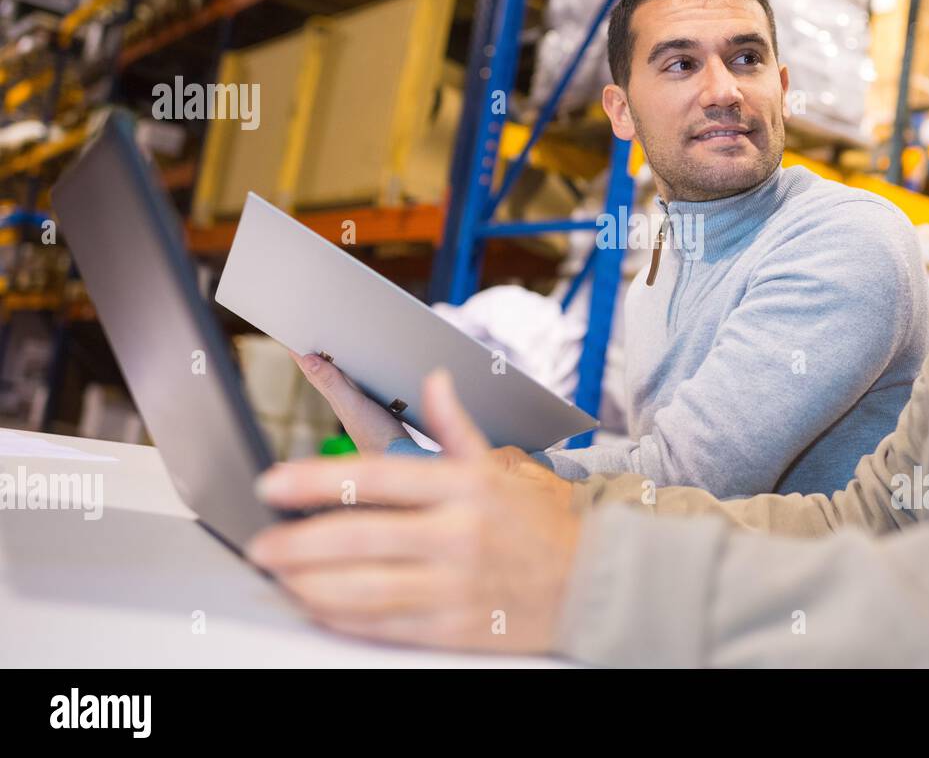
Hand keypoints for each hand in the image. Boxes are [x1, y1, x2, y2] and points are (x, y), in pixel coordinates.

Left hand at [247, 369, 582, 653]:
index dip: (315, 481)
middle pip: (358, 538)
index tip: (273, 483)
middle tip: (261, 542)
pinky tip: (317, 605)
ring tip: (279, 575)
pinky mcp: (452, 627)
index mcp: (464, 487)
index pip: (376, 477)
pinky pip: (383, 625)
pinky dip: (341, 617)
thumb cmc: (536, 522)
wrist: (589, 582)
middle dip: (296, 543)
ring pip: (362, 588)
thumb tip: (433, 380)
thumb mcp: (500, 465)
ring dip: (309, 584)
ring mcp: (454, 585)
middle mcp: (457, 534)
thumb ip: (456, 427)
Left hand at [290, 349, 403, 453]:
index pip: (313, 374)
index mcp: (337, 400)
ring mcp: (360, 412)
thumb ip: (332, 383)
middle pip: (325, 378)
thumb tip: (308, 360)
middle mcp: (345, 405)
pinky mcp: (378, 416)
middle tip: (305, 345)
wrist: (400, 459)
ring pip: (342, 385)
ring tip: (328, 357)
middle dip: (315, 361)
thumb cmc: (377, 437)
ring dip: (334, 370)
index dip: (301, 356)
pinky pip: (361, 393)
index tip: (290, 340)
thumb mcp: (353, 404)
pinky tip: (363, 382)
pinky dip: (357, 382)